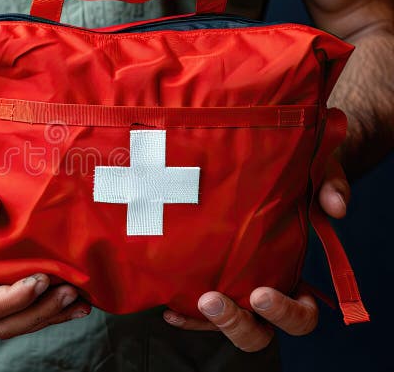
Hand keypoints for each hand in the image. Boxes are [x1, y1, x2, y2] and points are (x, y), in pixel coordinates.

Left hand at [162, 156, 349, 351]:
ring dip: (209, 323)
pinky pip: (199, 314)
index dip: (284, 313)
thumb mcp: (320, 179)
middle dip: (237, 323)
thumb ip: (332, 190)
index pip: (301, 317)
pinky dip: (186, 316)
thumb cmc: (300, 184)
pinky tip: (170, 309)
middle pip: (260, 334)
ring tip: (194, 301)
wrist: (271, 173)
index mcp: (298, 286)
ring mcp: (237, 297)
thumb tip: (335, 207)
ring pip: (228, 327)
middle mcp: (267, 299)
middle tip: (213, 300)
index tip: (260, 294)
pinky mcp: (212, 287)